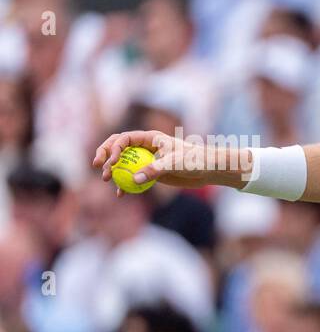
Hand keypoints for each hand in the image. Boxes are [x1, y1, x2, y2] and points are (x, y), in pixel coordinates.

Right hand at [92, 129, 249, 192]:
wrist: (208, 170)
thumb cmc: (195, 160)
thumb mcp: (175, 164)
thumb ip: (154, 170)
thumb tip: (134, 179)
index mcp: (150, 137)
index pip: (124, 138)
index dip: (113, 148)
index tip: (111, 161)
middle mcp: (146, 147)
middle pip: (118, 148)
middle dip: (105, 155)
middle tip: (99, 168)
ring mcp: (147, 160)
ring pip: (124, 164)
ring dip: (113, 171)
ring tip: (106, 180)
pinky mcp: (152, 173)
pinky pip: (134, 178)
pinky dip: (126, 185)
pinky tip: (120, 194)